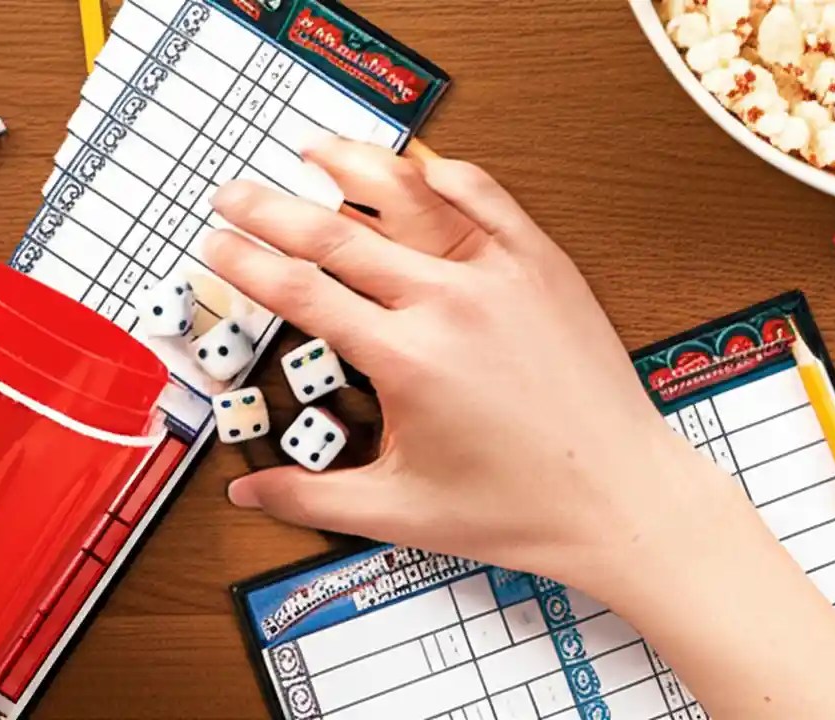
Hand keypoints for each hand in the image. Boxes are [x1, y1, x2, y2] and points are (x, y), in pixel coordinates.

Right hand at [207, 139, 834, 718]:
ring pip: (410, 198)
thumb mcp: (399, 512)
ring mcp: (500, 275)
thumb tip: (246, 492)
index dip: (245, 261)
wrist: (619, 497)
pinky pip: (488, 198)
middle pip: (335, 233)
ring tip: (313, 150)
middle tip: (234, 193)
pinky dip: (448, 174)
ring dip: (352, 167)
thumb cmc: (522, 508)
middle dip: (270, 207)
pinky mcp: (542, 265)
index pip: (300, 291)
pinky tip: (420, 166)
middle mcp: (450, 304)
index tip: (216, 244)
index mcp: (407, 360)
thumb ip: (310, 497)